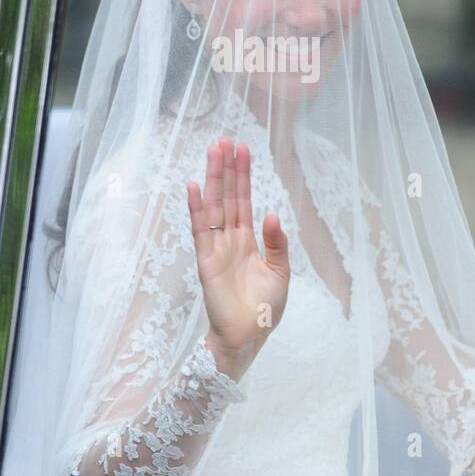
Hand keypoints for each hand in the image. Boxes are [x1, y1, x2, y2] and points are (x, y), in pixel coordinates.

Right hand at [187, 137, 289, 379]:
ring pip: (214, 206)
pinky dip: (196, 209)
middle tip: (225, 139)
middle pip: (227, 196)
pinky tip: (193, 187)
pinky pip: (200, 231)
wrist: (249, 336)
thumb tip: (270, 212)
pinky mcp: (206, 262)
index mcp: (248, 240)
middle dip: (226, 168)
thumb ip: (277, 242)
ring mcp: (216, 248)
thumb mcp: (281, 272)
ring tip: (213, 151)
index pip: (244, 200)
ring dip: (212, 179)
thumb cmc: (265, 308)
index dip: (243, 175)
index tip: (242, 149)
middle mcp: (230, 239)